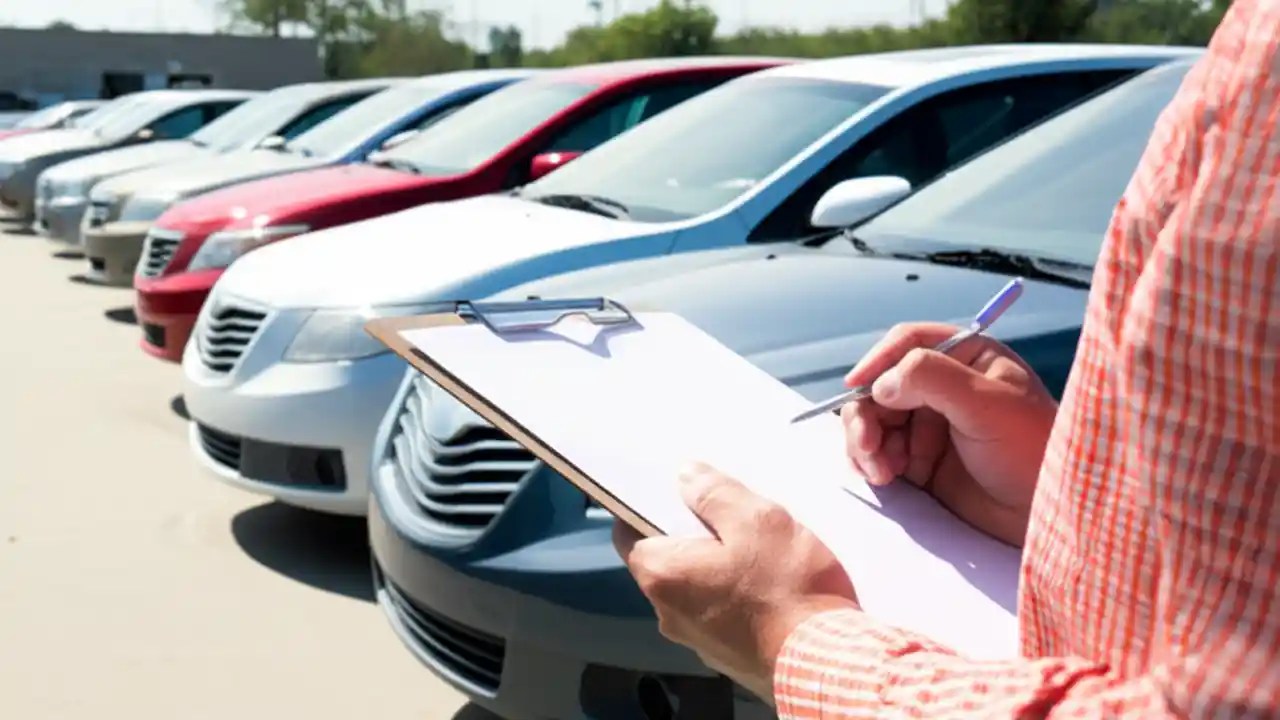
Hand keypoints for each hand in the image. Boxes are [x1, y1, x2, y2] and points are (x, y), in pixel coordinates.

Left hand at [614, 464, 857, 702]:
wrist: (826, 663)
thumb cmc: (787, 588)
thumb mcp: (756, 521)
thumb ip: (714, 494)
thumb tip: (687, 477)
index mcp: (662, 575)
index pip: (629, 533)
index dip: (647, 509)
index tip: (675, 494)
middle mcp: (667, 612)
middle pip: (666, 561)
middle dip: (691, 537)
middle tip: (729, 516)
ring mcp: (696, 640)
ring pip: (695, 589)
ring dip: (717, 568)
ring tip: (759, 550)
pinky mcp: (726, 656)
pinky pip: (720, 614)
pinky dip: (736, 596)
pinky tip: (771, 585)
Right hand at [842, 322, 1057, 546]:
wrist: (1044, 514)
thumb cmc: (1029, 450)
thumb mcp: (987, 403)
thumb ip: (932, 378)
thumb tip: (879, 384)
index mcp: (966, 358)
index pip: (908, 343)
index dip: (878, 361)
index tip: (855, 387)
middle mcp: (942, 386)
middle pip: (881, 385)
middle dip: (867, 414)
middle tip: (867, 445)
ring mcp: (928, 425)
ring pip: (873, 420)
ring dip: (865, 443)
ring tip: (881, 472)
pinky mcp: (918, 461)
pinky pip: (877, 453)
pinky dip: (869, 463)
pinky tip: (883, 479)